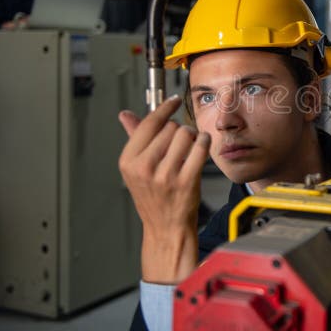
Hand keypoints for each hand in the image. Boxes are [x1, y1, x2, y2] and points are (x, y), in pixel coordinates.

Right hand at [118, 95, 209, 282]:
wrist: (166, 228)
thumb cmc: (153, 197)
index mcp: (129, 161)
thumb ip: (134, 138)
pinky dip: (204, 142)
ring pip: (186, 134)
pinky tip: (201, 146)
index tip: (172, 101)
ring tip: (190, 146)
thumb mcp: (136, 169)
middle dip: (179, 130)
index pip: (148, 123)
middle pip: (170, 127)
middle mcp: (144, 168)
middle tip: (180, 142)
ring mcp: (165, 176)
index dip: (164, 109)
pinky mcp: (186, 181)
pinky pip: (200, 147)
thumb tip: (125, 115)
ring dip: (193, 135)